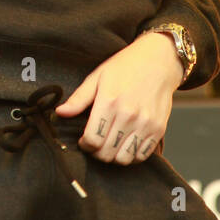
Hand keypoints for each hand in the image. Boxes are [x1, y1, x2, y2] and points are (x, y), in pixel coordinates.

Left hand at [54, 33, 184, 164]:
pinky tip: (126, 143)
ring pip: (124, 159)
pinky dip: (132, 155)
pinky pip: (142, 155)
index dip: (85, 145)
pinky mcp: (158, 129)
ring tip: (111, 144)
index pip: (93, 140)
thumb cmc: (126, 66)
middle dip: (97, 152)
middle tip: (97, 143)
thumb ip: (79, 98)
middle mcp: (128, 115)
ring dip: (114, 156)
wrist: (159, 60)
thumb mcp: (97, 77)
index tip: (84, 140)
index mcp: (109, 101)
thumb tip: (60, 113)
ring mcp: (145, 123)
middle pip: (107, 152)